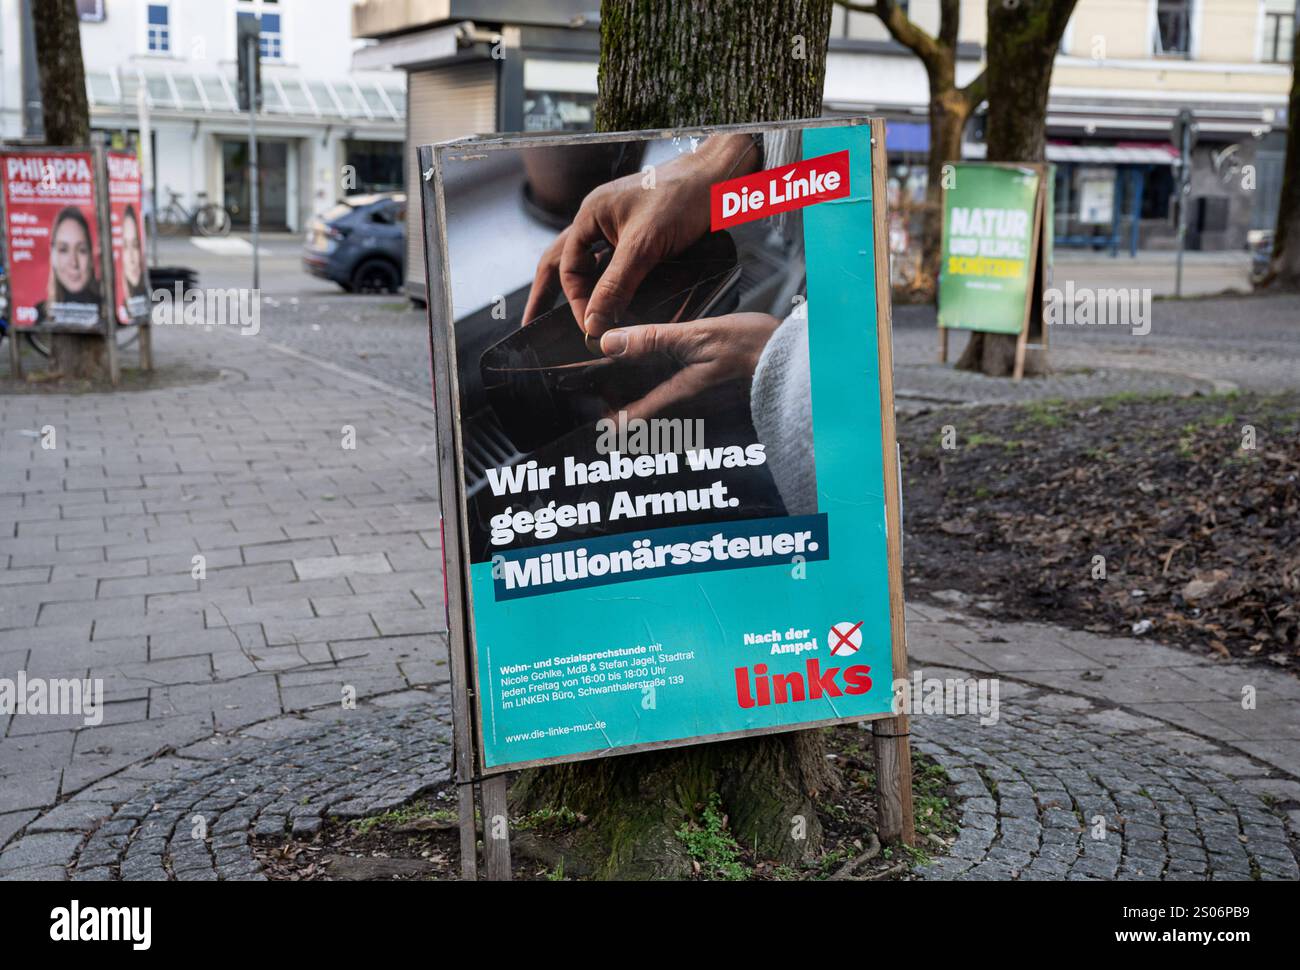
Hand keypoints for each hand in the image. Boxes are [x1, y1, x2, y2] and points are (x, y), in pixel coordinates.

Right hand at [522, 134, 759, 333]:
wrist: (720, 178)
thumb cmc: (683, 197)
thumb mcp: (644, 245)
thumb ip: (616, 285)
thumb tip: (593, 322)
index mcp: (590, 215)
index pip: (567, 268)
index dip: (576, 302)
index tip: (591, 328)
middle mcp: (599, 219)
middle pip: (563, 262)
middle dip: (548, 293)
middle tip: (532, 322)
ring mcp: (619, 226)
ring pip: (589, 263)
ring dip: (580, 289)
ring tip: (572, 316)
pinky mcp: (641, 234)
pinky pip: (613, 262)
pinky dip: (608, 283)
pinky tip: (613, 300)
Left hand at [598, 312, 780, 421]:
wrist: (796, 358)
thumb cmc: (754, 347)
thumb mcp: (698, 335)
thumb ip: (653, 339)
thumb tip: (610, 342)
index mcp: (680, 396)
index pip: (633, 421)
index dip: (611, 421)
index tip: (599, 417)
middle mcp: (690, 413)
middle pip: (648, 427)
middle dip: (627, 418)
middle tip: (610, 405)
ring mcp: (705, 414)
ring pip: (666, 422)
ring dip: (647, 413)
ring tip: (631, 397)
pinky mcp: (717, 407)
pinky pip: (685, 414)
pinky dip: (669, 407)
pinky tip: (667, 385)